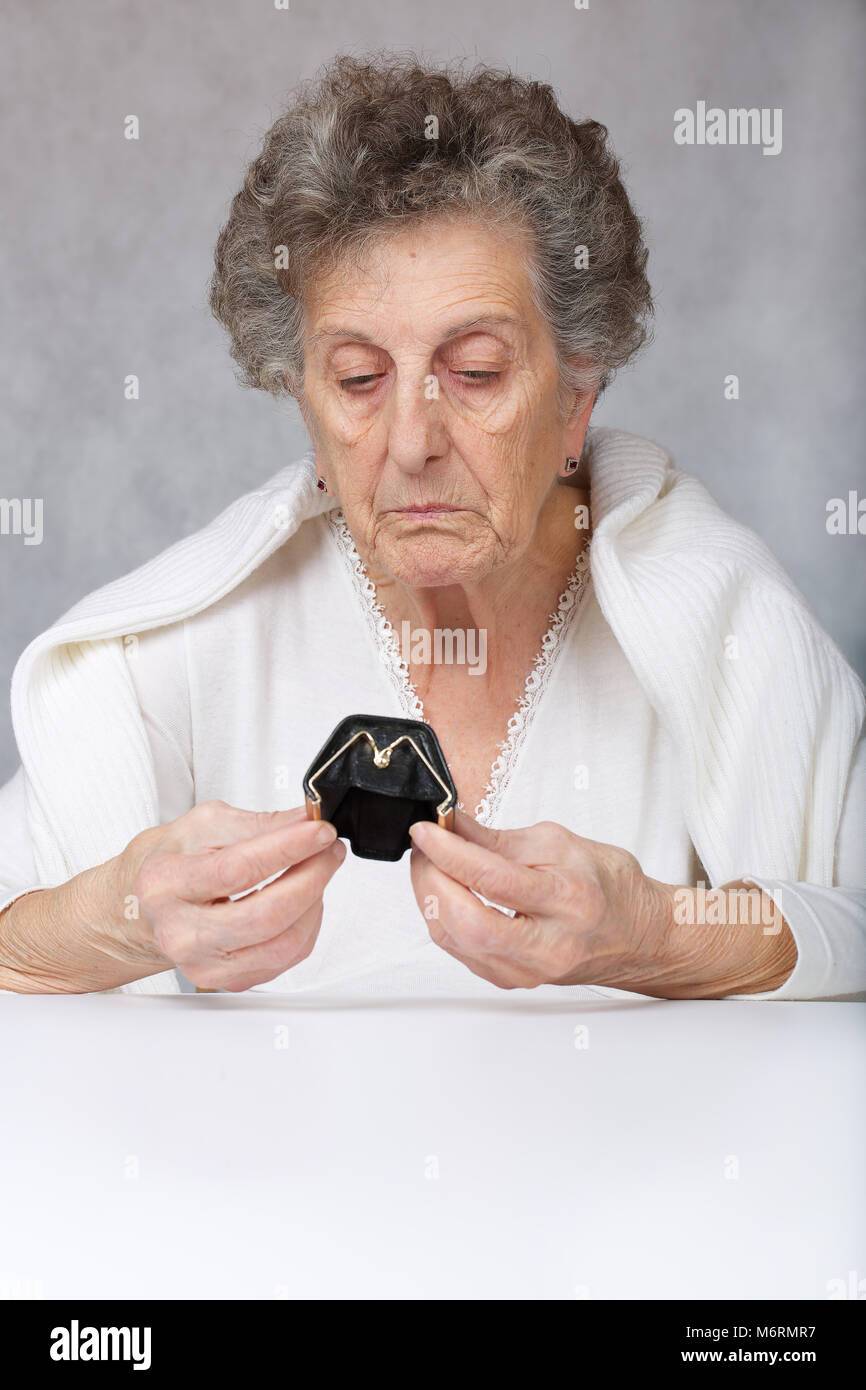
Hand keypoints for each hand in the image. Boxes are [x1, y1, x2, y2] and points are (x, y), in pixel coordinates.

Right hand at [115, 800, 345, 990]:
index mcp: (165, 885)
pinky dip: (306, 926)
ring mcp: (204, 965)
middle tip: (329, 849)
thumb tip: (303, 821)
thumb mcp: (203, 826)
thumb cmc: (170, 863)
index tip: (319, 830)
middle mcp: (181, 933)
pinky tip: (304, 900)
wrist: (141, 907)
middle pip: (265, 915)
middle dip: (312, 877)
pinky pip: (285, 961)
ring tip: (320, 870)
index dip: (287, 849)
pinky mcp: (227, 981)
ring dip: (315, 902)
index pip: (236, 870)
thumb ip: (257, 823)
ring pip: (282, 944)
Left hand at [408, 813, 795, 996]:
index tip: (425, 830)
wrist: (640, 936)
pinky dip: (445, 920)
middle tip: (423, 850)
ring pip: (456, 942)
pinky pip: (462, 953)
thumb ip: (499, 839)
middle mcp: (549, 944)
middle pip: (466, 923)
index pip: (493, 879)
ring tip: (430, 866)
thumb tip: (451, 826)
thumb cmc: (608, 886)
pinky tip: (446, 895)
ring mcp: (530, 971)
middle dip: (430, 881)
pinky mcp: (514, 981)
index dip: (448, 852)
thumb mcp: (560, 844)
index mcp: (568, 900)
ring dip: (430, 899)